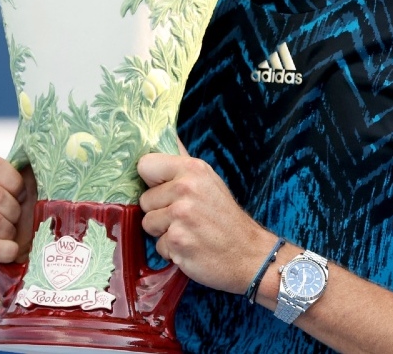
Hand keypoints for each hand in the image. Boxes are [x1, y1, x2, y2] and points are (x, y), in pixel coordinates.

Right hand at [0, 155, 35, 302]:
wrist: (13, 267)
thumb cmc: (22, 224)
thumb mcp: (29, 193)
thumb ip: (31, 171)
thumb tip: (49, 151)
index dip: (16, 184)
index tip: (21, 197)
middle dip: (15, 213)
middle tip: (15, 223)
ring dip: (10, 234)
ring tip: (8, 239)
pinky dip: (6, 252)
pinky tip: (5, 254)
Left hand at [137, 152, 276, 294]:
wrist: (248, 253)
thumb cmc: (226, 218)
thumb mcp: (209, 181)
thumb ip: (184, 164)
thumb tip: (166, 137)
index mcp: (193, 168)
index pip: (145, 164)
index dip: (152, 180)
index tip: (165, 189)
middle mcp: (185, 188)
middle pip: (144, 199)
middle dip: (160, 210)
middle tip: (186, 216)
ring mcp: (180, 216)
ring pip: (148, 223)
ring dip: (164, 232)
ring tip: (188, 231)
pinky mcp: (177, 242)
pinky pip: (158, 246)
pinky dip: (172, 251)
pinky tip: (191, 246)